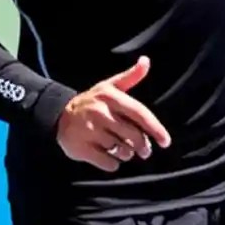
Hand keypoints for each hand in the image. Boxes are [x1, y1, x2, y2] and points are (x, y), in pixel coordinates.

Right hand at [56, 56, 171, 172]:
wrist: (59, 115)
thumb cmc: (92, 101)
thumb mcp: (110, 87)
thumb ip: (131, 76)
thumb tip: (146, 61)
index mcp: (111, 97)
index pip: (140, 114)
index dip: (156, 129)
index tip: (165, 142)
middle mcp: (100, 112)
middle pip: (133, 136)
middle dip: (143, 146)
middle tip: (144, 150)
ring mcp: (89, 131)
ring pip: (122, 151)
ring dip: (127, 154)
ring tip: (125, 150)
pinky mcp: (81, 148)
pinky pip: (108, 163)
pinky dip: (113, 163)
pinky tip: (110, 156)